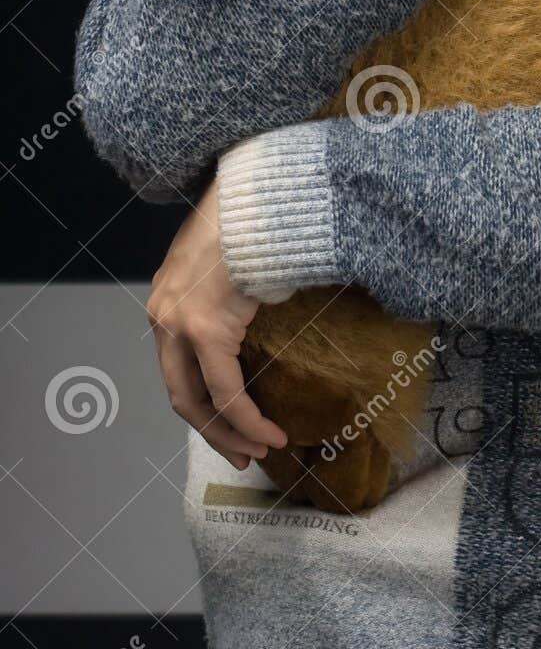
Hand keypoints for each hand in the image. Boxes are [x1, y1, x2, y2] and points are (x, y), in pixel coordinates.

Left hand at [146, 173, 288, 469]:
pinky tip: (269, 433)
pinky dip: (246, 419)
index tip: (233, 426)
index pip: (178, 368)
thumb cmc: (252, 218)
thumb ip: (230, 291)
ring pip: (197, 400)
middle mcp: (163, 316)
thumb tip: (262, 315)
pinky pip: (226, 389)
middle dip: (213, 432)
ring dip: (229, 433)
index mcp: (167, 301)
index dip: (204, 404)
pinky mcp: (205, 328)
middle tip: (243, 455)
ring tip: (259, 450)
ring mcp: (180, 322)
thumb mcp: (230, 259)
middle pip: (180, 394)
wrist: (257, 193)